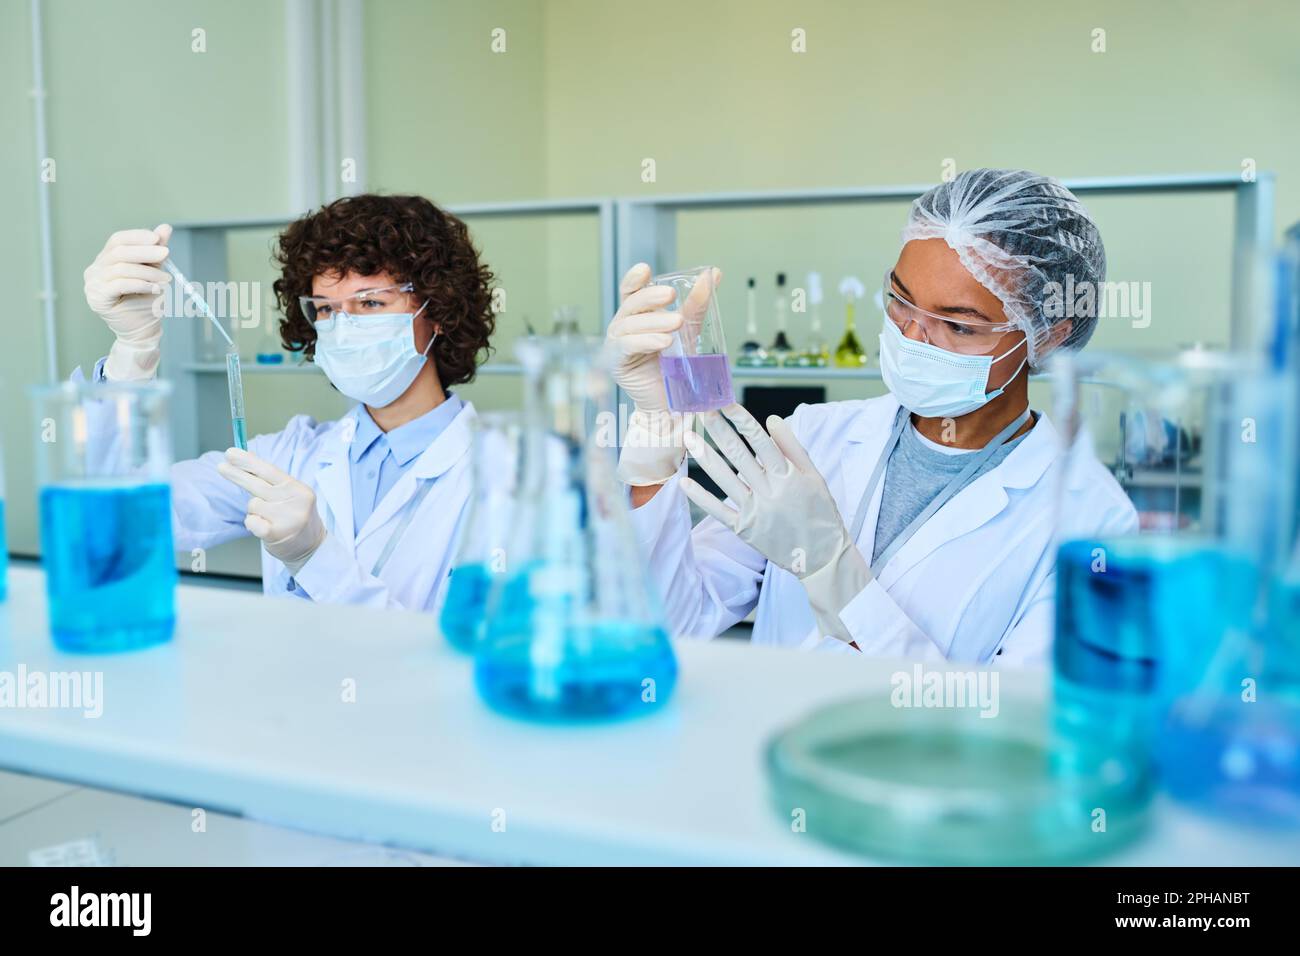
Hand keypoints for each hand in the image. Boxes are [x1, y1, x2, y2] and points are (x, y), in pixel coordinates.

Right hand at [83, 225, 172, 380]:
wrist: (142, 329)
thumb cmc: (146, 300)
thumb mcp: (154, 272)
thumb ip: (156, 251)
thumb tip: (166, 227)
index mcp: (106, 260)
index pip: (117, 240)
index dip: (137, 236)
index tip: (158, 238)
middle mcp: (95, 269)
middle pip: (118, 252)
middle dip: (145, 251)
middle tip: (166, 254)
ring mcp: (92, 283)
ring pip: (121, 268)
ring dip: (147, 272)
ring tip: (166, 279)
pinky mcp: (97, 298)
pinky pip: (119, 284)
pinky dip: (140, 284)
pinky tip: (155, 288)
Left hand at [217, 448, 325, 572]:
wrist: (311, 547)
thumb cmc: (294, 518)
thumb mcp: (290, 496)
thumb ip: (271, 482)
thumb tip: (247, 461)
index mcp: (298, 489)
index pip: (270, 471)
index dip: (249, 462)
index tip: (231, 454)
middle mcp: (295, 502)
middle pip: (258, 485)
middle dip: (237, 475)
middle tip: (221, 467)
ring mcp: (287, 518)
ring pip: (253, 505)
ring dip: (254, 511)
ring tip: (269, 518)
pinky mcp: (276, 533)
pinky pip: (250, 521)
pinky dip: (252, 523)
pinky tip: (264, 527)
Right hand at [607, 263, 720, 485]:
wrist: (672, 405)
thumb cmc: (676, 367)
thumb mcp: (688, 331)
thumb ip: (696, 304)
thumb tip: (714, 274)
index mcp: (637, 316)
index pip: (631, 291)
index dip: (635, 279)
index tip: (646, 269)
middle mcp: (623, 327)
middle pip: (630, 304)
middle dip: (650, 297)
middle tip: (671, 295)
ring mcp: (616, 345)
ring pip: (629, 325)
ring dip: (653, 321)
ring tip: (676, 323)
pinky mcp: (616, 364)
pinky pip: (627, 347)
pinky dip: (645, 341)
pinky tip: (663, 342)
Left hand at [680, 403, 848, 575]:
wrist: (822, 556)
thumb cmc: (821, 513)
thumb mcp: (815, 477)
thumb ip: (793, 448)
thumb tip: (772, 420)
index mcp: (788, 476)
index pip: (759, 441)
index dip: (740, 420)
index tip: (725, 402)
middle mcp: (768, 491)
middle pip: (737, 455)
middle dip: (718, 430)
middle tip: (701, 410)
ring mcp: (754, 511)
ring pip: (723, 479)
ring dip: (704, 456)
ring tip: (689, 436)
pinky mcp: (744, 529)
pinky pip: (718, 511)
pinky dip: (700, 497)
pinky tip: (684, 482)